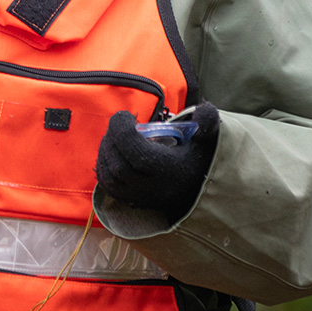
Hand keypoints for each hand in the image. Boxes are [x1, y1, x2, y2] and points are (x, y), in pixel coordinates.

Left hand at [94, 103, 219, 223]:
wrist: (194, 190)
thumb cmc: (196, 161)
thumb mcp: (206, 142)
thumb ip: (208, 123)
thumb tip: (205, 109)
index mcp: (168, 171)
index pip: (136, 152)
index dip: (123, 130)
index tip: (126, 116)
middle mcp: (151, 188)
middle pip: (119, 165)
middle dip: (112, 139)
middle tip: (119, 124)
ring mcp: (138, 197)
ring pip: (109, 176)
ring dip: (105, 151)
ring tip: (114, 136)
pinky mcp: (130, 201)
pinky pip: (107, 185)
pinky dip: (102, 166)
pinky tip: (109, 151)